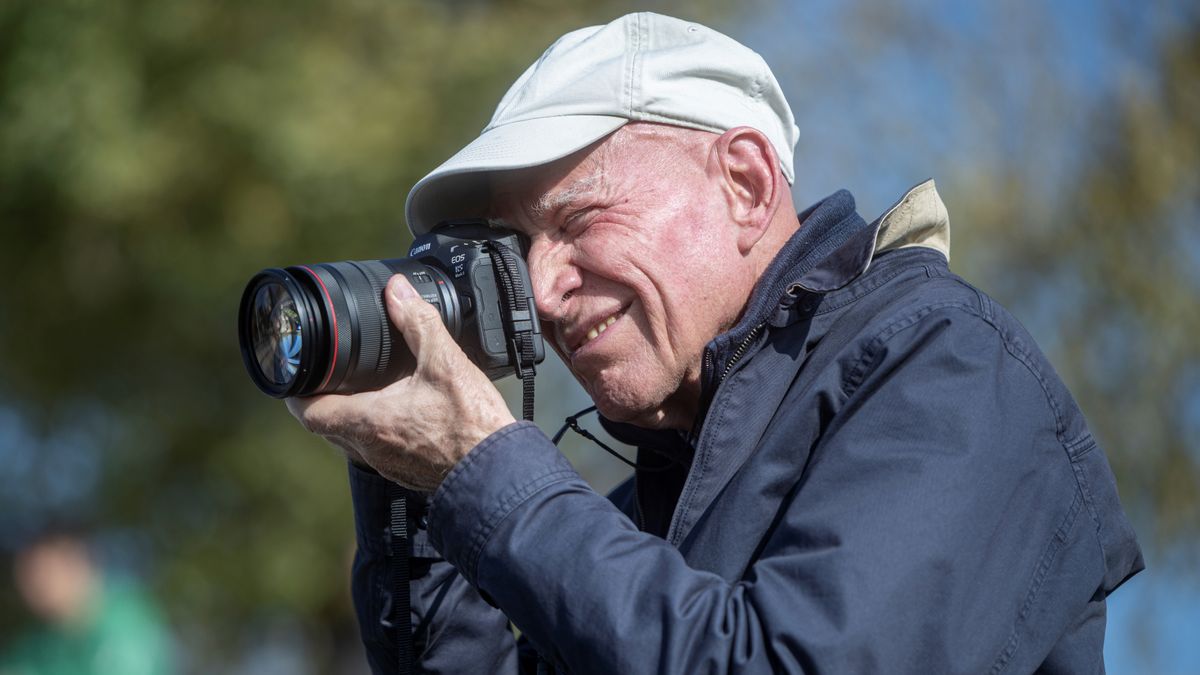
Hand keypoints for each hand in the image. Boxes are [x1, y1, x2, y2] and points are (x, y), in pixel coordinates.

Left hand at [286, 275, 515, 491]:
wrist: (501, 471)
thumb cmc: (473, 424)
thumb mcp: (445, 362)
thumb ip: (418, 322)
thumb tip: (398, 292)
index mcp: (369, 421)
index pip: (309, 412)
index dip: (296, 394)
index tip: (298, 376)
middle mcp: (371, 448)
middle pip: (327, 427)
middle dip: (323, 401)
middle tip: (328, 377)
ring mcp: (389, 465)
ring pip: (352, 442)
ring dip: (350, 418)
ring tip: (363, 391)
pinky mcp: (409, 473)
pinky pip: (379, 451)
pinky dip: (378, 432)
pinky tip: (400, 415)